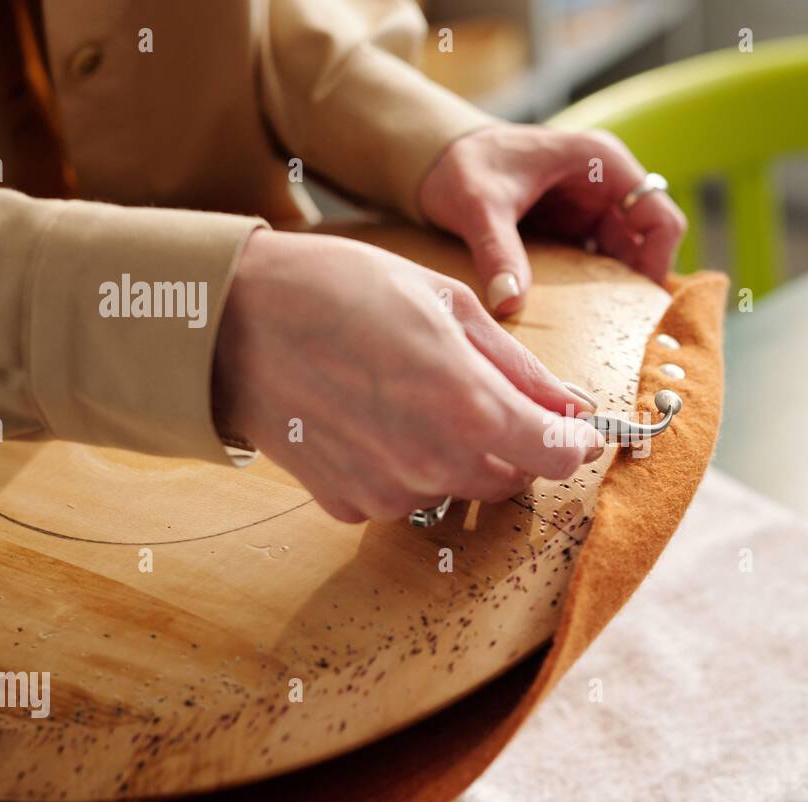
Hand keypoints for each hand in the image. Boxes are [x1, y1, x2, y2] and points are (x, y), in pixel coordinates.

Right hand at [214, 229, 603, 522]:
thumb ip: (518, 366)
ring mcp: (390, 491)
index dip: (574, 441)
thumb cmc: (342, 292)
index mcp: (469, 408)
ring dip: (463, 453)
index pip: (558, 457)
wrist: (233, 321)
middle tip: (481, 390)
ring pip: (461, 488)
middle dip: (516, 442)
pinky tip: (376, 419)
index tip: (572, 425)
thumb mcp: (448, 304)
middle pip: (513, 477)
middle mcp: (434, 463)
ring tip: (416, 395)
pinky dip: (409, 465)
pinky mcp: (350, 504)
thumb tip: (572, 405)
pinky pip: (407, 495)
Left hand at [418, 124, 686, 316]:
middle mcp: (605, 183)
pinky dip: (594, 288)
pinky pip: (599, 263)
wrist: (434, 158)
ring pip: (626, 256)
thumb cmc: (459, 163)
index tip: (636, 303)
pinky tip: (577, 317)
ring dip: (615, 289)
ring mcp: (591, 207)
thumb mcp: (478, 206)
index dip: (659, 260)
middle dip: (636, 282)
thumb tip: (509, 305)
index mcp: (601, 162)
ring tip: (601, 328)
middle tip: (620, 328)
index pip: (659, 215)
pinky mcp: (573, 228)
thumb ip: (496, 252)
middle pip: (648, 242)